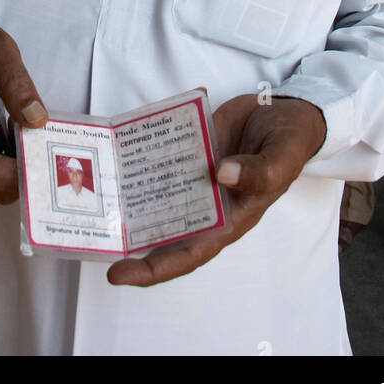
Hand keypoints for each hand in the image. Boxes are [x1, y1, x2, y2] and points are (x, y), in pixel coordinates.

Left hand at [107, 94, 325, 288]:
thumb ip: (259, 171)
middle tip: (94, 229)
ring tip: (98, 184)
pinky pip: (164, 149)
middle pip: (163, 227)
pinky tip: (126, 132)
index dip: (154, 268)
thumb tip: (221, 174)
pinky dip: (147, 141)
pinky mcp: (189, 146)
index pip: (189, 253)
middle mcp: (206, 201)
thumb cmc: (290, 144)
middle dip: (128, 233)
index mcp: (229, 217)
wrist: (286, 110)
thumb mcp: (282, 158)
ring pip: (157, 188)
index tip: (118, 273)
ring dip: (131, 188)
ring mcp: (195, 174)